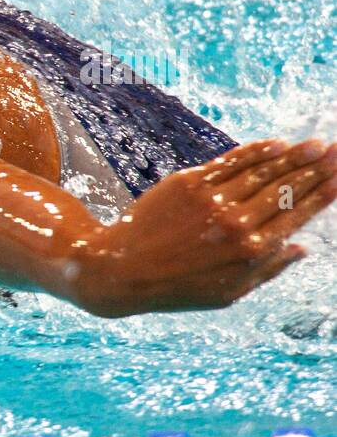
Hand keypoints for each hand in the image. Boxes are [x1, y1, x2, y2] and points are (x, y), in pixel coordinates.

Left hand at [75, 139, 336, 316]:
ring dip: (293, 155)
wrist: (120, 270)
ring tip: (316, 145)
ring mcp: (212, 201)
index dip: (324, 192)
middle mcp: (236, 224)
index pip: (297, 214)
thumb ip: (269, 269)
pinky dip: (256, 152)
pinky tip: (276, 145)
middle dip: (318, 168)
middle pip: (286, 188)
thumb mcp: (228, 292)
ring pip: (263, 171)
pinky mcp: (188, 183)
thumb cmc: (177, 286)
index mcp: (251, 252)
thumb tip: (302, 248)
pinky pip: (230, 162)